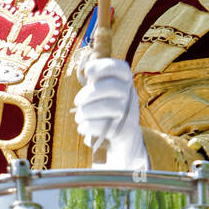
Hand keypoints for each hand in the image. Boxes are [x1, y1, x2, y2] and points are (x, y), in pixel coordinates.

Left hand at [73, 55, 147, 170]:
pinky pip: (104, 126)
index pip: (121, 68)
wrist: (123, 142)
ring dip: (86, 112)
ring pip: (107, 107)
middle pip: (112, 87)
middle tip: (77, 101)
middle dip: (89, 93)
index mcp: (126, 83)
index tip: (87, 72)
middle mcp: (131, 96)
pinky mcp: (126, 133)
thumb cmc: (106, 113)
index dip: (103, 67)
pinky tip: (83, 128)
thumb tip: (87, 70)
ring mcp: (130, 115)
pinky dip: (88, 126)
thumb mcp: (103, 94)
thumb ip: (96, 81)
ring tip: (79, 117)